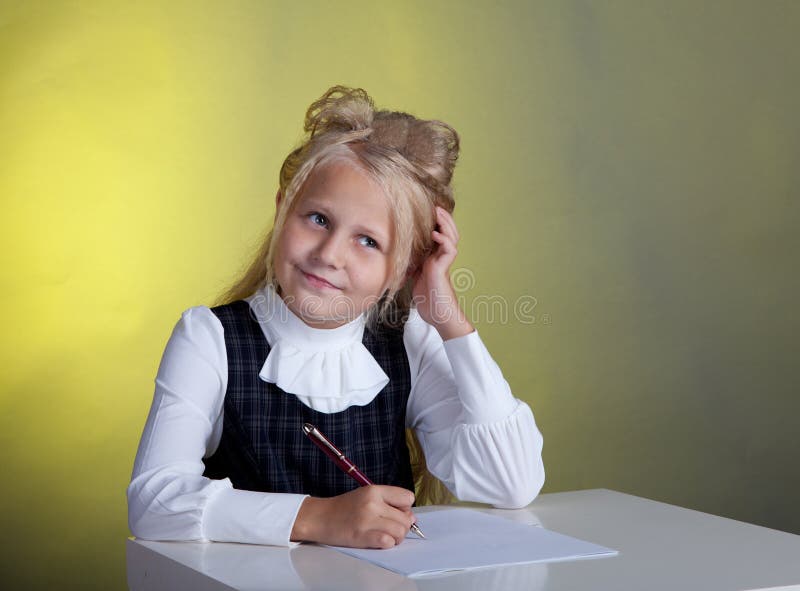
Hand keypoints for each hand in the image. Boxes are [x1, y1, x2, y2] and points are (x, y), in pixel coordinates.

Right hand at [290, 486, 415, 548]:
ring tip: (384, 536)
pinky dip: (387, 544)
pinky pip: (388, 542)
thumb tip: (412, 518)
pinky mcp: (362, 536)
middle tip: (389, 528)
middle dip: (402, 527)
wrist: (319, 518)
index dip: (405, 508)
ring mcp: (367, 520)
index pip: (407, 498)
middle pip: (406, 518)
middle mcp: (372, 503)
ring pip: (400, 532)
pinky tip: (378, 541)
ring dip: (396, 538)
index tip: (396, 513)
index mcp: (374, 490)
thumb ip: (388, 503)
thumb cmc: (344, 508)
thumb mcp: (366, 496)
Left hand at [411, 206, 473, 339]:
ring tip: (438, 213)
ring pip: (452, 237)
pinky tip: (435, 234)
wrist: (438, 316)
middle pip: (448, 231)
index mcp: (435, 258)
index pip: (439, 234)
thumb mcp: (415, 277)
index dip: (436, 223)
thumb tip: (397, 257)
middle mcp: (442, 258)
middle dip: (443, 218)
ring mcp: (444, 263)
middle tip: (435, 206)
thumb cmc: (428, 300)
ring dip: (445, 224)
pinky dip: (443, 240)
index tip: (427, 210)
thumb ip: (412, 266)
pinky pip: (449, 250)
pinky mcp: (444, 269)